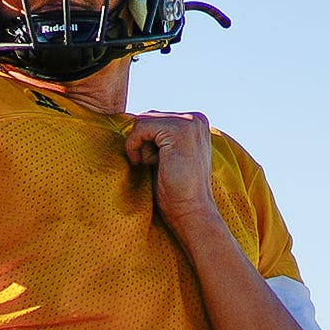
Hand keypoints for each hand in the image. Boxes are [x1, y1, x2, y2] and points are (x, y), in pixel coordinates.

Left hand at [123, 111, 220, 231]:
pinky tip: (143, 164)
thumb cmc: (176, 191)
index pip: (155, 118)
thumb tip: (134, 121)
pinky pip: (140, 127)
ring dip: (140, 146)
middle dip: (144, 143)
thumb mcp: (168, 155)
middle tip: (157, 166)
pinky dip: (133, 146)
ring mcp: (189, 122)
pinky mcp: (177, 130)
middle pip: (147, 117)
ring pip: (142, 121)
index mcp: (196, 122)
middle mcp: (195, 118)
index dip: (148, 142)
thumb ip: (159, 136)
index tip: (159, 164)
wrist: (191, 212)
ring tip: (155, 166)